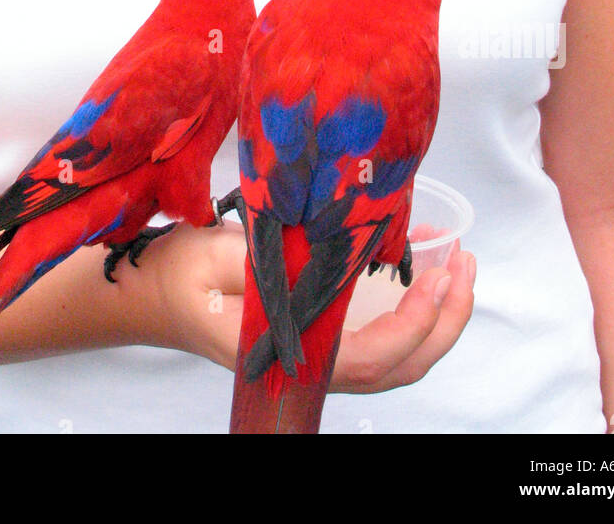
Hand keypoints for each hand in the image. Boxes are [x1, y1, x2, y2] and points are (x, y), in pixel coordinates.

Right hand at [132, 221, 474, 395]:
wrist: (149, 291)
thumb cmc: (176, 276)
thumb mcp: (214, 257)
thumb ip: (263, 259)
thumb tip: (319, 245)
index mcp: (286, 352)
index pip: (368, 359)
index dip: (411, 326)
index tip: (435, 277)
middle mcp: (309, 362)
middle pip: (397, 367)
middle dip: (443, 322)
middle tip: (465, 266)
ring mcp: (318, 350)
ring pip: (395, 355)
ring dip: (435, 316)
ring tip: (458, 264)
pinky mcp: (321, 330)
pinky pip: (378, 331)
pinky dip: (411, 306)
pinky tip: (423, 264)